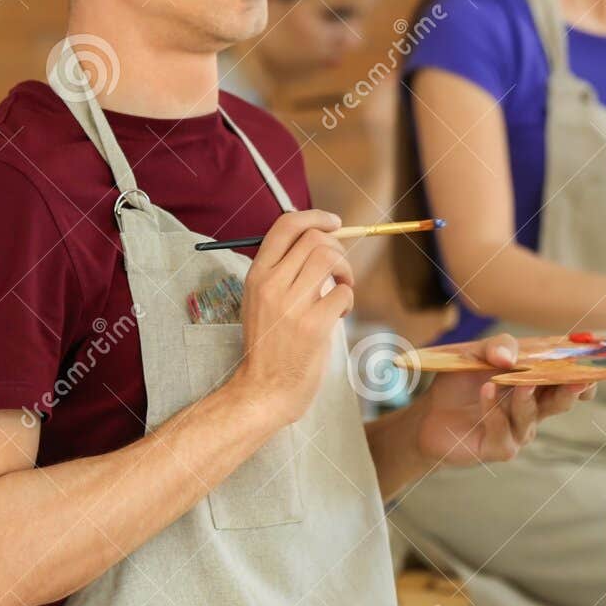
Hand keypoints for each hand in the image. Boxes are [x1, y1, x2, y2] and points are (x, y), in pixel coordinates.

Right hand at [230, 209, 354, 429]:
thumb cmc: (270, 343)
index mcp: (257, 275)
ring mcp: (292, 305)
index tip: (334, 222)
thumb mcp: (261, 299)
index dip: (314, 217)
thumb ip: (283, 269)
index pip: (285, 226)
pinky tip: (337, 314)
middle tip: (340, 271)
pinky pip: (343, 293)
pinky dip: (348, 299)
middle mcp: (271, 285)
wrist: (265, 389)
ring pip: (331, 259)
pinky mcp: (313, 326)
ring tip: (341, 290)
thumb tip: (317, 236)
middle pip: (315, 239)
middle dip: (337, 249)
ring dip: (346, 272)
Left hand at [413, 333, 593, 466]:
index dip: (583, 375)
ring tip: (520, 382)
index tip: (591, 364)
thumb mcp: (476, 354)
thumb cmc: (460, 382)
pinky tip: (486, 392)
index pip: (568, 381)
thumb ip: (496, 346)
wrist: (429, 414)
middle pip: (560, 401)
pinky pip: (503, 431)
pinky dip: (495, 411)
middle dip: (570, 390)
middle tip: (576, 379)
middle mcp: (533, 409)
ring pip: (532, 415)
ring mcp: (518, 430)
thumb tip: (508, 356)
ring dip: (526, 398)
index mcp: (536, 384)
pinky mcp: (499, 448)